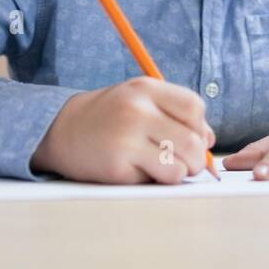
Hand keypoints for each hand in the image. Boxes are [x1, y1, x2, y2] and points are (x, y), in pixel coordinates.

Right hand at [31, 76, 215, 183]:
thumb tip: (209, 141)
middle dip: (195, 159)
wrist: (60, 129)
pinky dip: (156, 180)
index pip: (194, 107)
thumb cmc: (109, 117)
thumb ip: (175, 114)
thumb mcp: (140, 101)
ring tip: (161, 167)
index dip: (199, 127)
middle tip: (183, 162)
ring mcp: (126, 138)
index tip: (189, 136)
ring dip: (178, 172)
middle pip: (193, 141)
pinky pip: (158, 180)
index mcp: (146, 88)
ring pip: (181, 166)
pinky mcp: (117, 166)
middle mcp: (137, 110)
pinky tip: (138, 170)